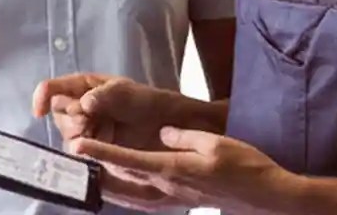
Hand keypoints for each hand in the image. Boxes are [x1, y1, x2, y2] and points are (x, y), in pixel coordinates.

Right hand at [32, 74, 180, 152]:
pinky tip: (99, 148)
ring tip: (97, 132)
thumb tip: (83, 103)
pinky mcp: (93, 149)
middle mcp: (79, 107)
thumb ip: (104, 96)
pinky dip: (85, 151)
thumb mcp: (127, 92)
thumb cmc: (146, 102)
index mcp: (83, 86)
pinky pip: (79, 152)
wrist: (168, 128)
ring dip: (78, 135)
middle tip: (87, 121)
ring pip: (67, 134)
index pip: (53, 89)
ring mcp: (86, 129)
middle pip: (58, 113)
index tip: (39, 110)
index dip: (42, 97)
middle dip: (69, 118)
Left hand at [69, 127, 294, 212]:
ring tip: (85, 175)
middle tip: (71, 161)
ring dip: (106, 186)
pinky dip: (126, 195)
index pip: (129, 161)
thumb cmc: (245, 166)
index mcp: (174, 170)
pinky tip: (119, 190)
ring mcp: (173, 199)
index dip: (102, 154)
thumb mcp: (216, 143)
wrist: (266, 197)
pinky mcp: (180, 203)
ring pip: (129, 195)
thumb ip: (184, 137)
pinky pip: (144, 202)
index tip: (80, 146)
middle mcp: (168, 188)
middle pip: (122, 182)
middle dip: (95, 172)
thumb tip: (162, 132)